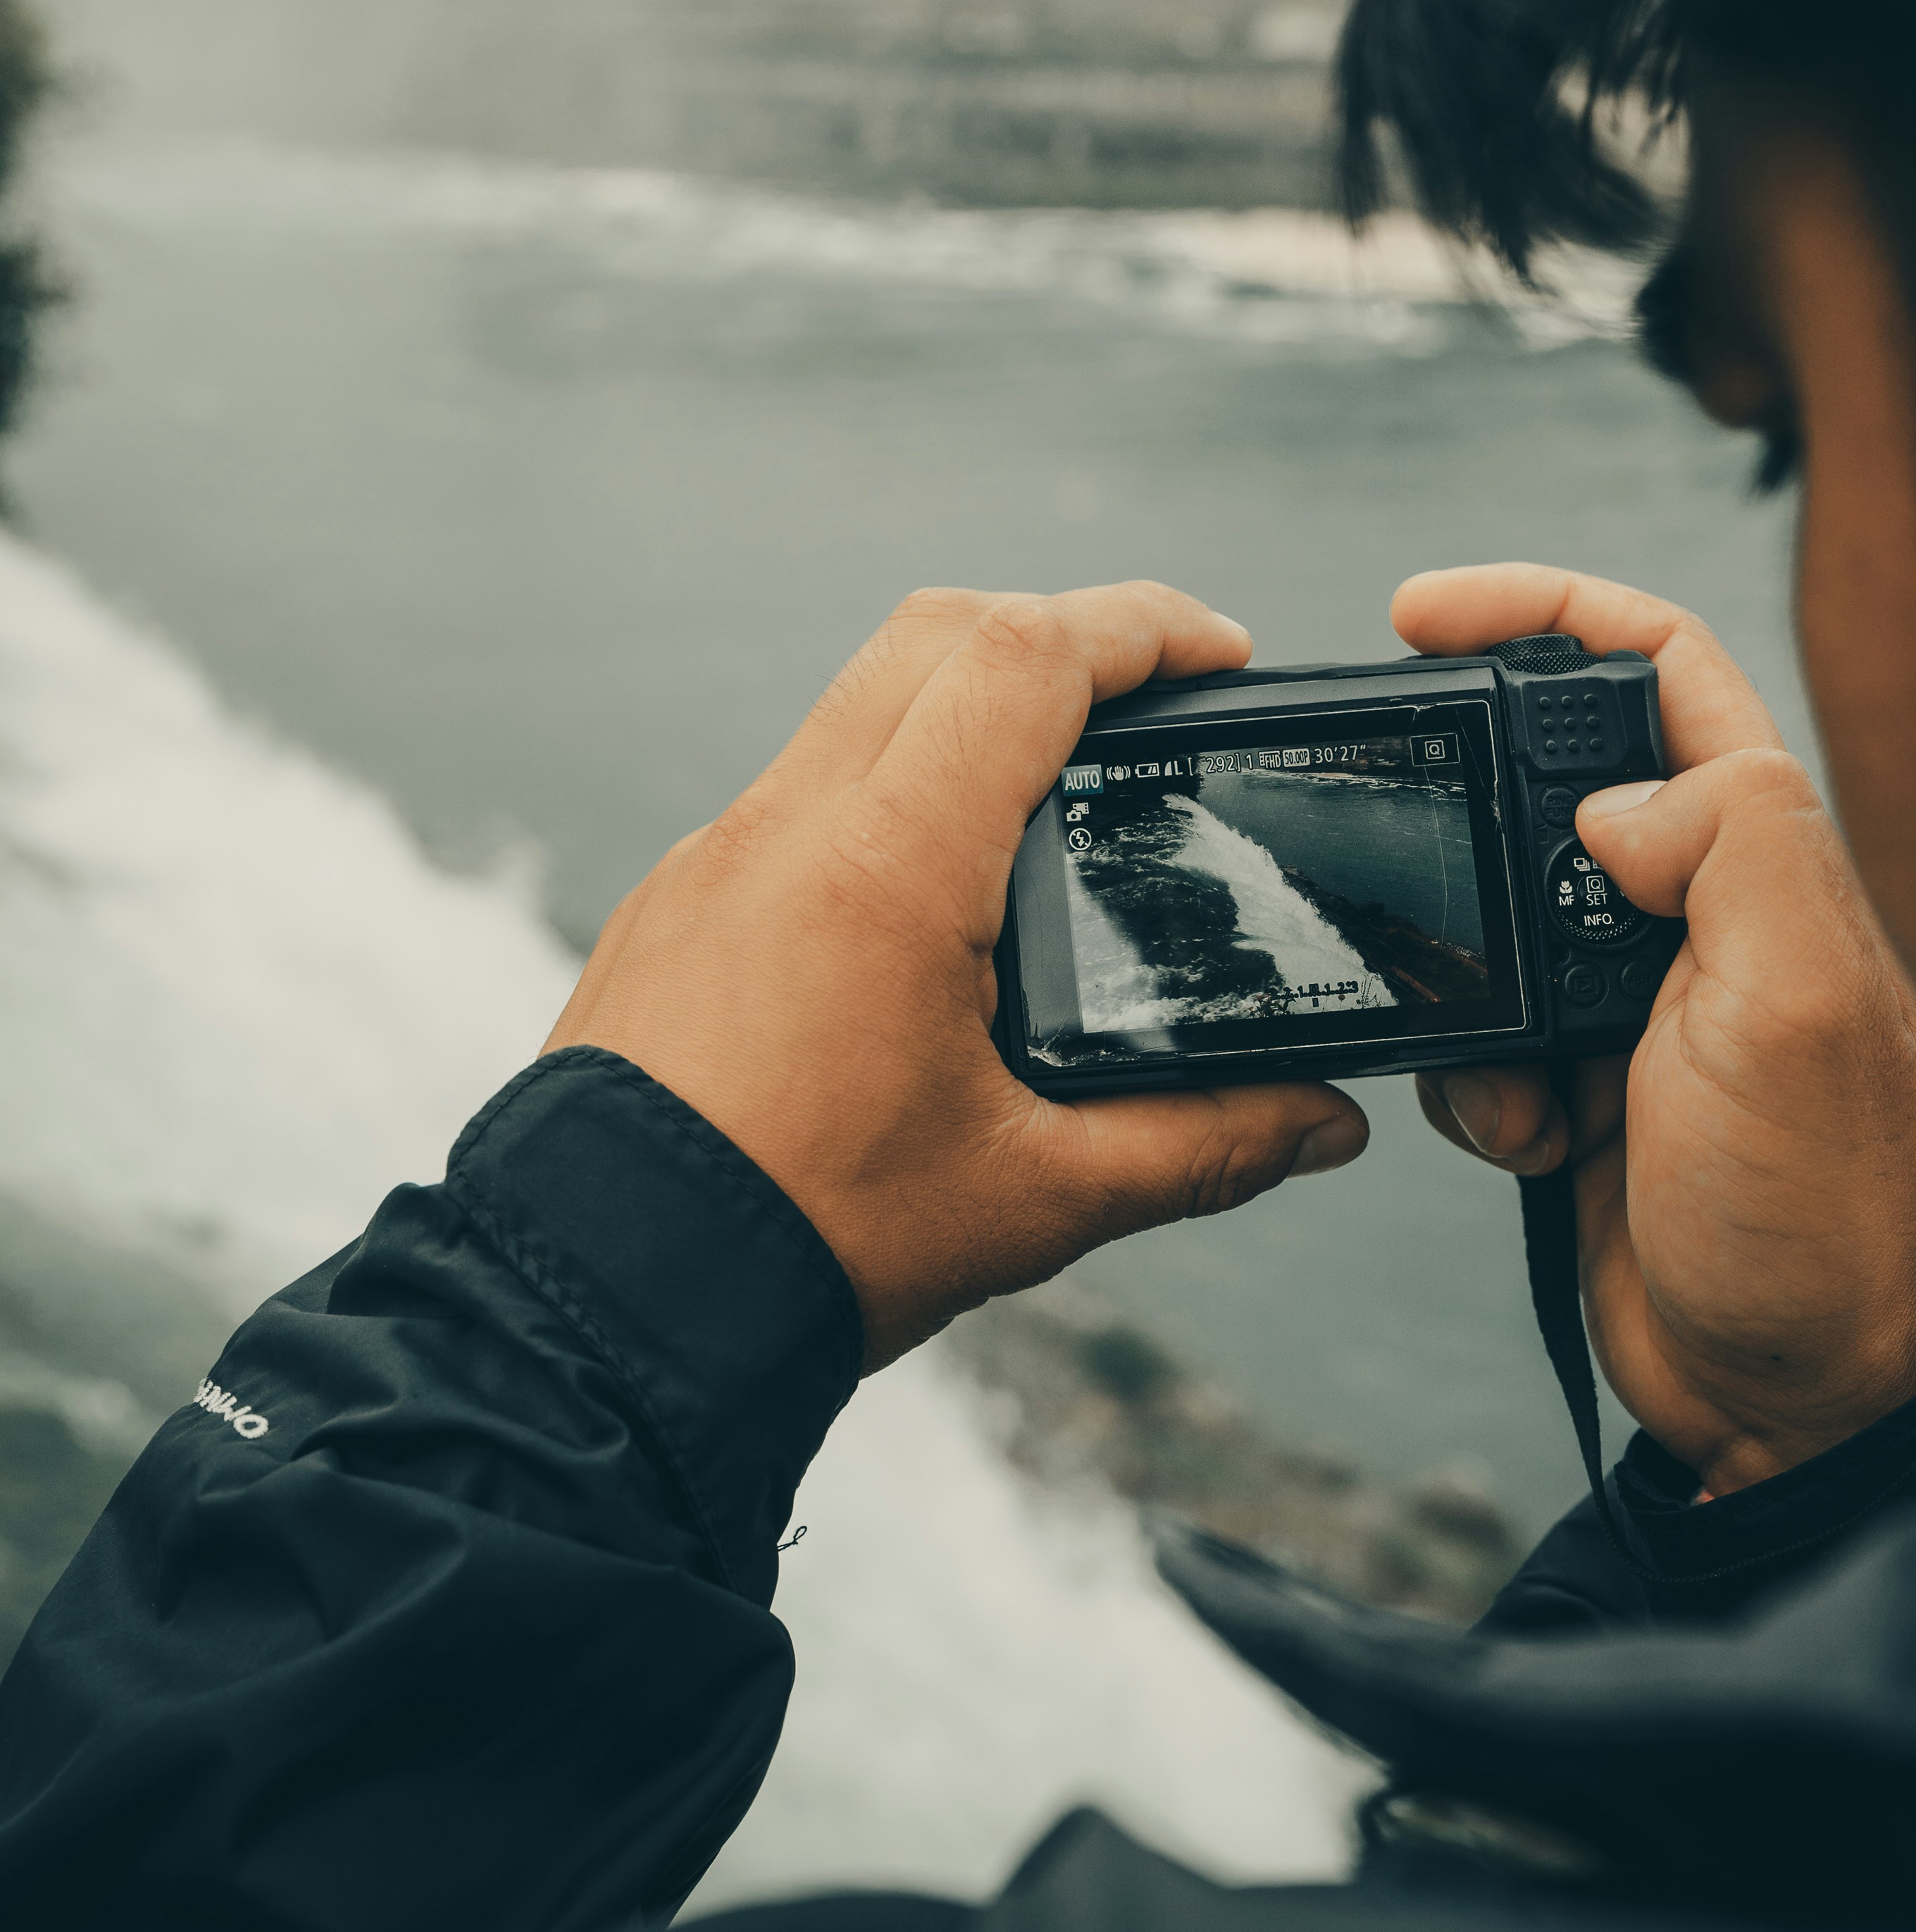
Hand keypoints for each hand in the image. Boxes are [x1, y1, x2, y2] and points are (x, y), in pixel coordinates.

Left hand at [546, 584, 1369, 1369]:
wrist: (601, 1305)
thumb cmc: (804, 1246)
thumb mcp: (1030, 1197)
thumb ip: (1198, 1145)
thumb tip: (1320, 1119)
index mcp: (886, 869)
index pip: (1025, 659)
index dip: (1141, 626)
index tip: (1219, 651)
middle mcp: (788, 826)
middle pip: (937, 631)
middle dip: (1061, 630)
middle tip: (1152, 695)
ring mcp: (716, 853)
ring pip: (856, 697)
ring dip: (964, 695)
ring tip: (1056, 778)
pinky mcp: (677, 899)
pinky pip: (795, 782)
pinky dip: (885, 774)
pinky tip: (936, 881)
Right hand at [1398, 564, 1915, 1494]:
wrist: (1797, 1398)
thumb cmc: (1830, 1217)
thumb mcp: (1797, 1002)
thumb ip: (1729, 845)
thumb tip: (1615, 792)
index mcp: (1761, 851)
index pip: (1656, 666)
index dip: (1545, 608)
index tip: (1424, 612)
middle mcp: (1699, 904)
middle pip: (1548, 778)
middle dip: (1466, 819)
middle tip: (1396, 843)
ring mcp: (1636, 993)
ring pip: (1489, 913)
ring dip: (1465, 987)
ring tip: (1518, 1079)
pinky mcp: (1582, 1079)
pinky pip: (1476, 1028)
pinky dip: (1472, 1077)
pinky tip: (1524, 1135)